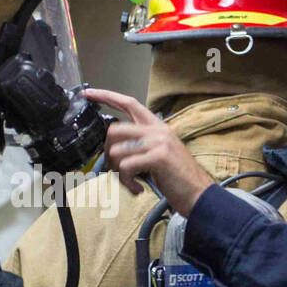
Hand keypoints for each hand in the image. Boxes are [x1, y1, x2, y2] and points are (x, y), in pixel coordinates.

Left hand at [84, 88, 213, 215]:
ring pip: (117, 150)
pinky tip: (138, 188)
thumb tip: (115, 146)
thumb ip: (141, 143)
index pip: (128, 103)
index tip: (88, 93)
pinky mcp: (158, 156)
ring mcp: (158, 142)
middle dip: (108, 151)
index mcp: (157, 126)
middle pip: (115, 129)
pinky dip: (127, 181)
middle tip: (115, 168)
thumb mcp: (160, 152)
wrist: (198, 193)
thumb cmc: (177, 177)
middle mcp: (157, 130)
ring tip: (131, 181)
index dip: (107, 96)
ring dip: (118, 172)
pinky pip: (127, 166)